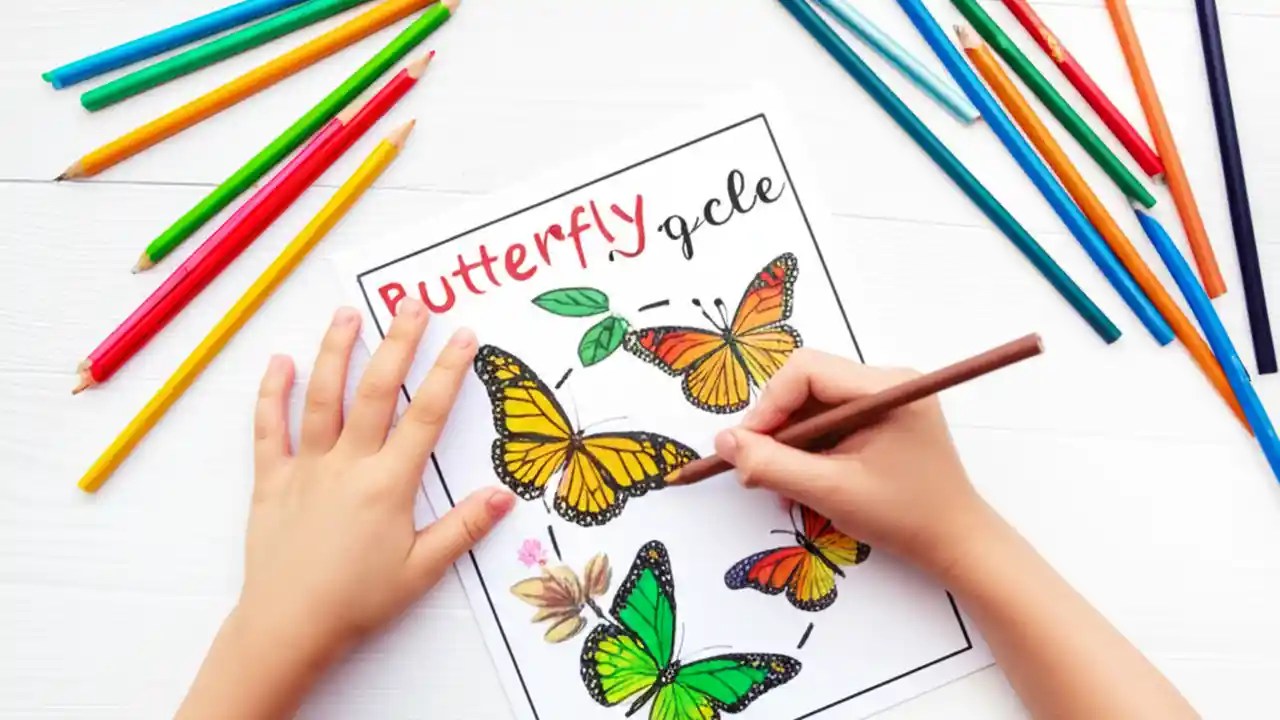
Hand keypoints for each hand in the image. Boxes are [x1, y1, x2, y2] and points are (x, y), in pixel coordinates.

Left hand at [241, 299, 513, 660]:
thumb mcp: (421, 570)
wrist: (287, 627)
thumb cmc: (357, 602)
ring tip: (348, 314)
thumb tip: (503, 494)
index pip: (425, 415)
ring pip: (322, 397)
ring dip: (336, 351)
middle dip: (397, 343)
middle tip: (411, 304)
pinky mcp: (271, 481)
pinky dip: (271, 394)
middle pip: (375, 391)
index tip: (463, 335)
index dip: (447, 371)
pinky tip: (280, 362)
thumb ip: (462, 529)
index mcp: (389, 484)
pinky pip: (268, 429)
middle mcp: (348, 464)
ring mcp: (306, 468)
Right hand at [713, 348, 992, 578]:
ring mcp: (886, 398)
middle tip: (758, 469)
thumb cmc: (903, 517)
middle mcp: (887, 382)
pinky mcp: (882, 418)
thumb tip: (724, 443)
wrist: (956, 542)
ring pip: (814, 404)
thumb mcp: (830, 492)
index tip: (747, 447)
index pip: (806, 369)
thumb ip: (772, 465)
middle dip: (777, 427)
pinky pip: (830, 419)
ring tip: (783, 485)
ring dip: (790, 442)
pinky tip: (806, 481)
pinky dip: (810, 448)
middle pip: (807, 384)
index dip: (768, 405)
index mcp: (885, 389)